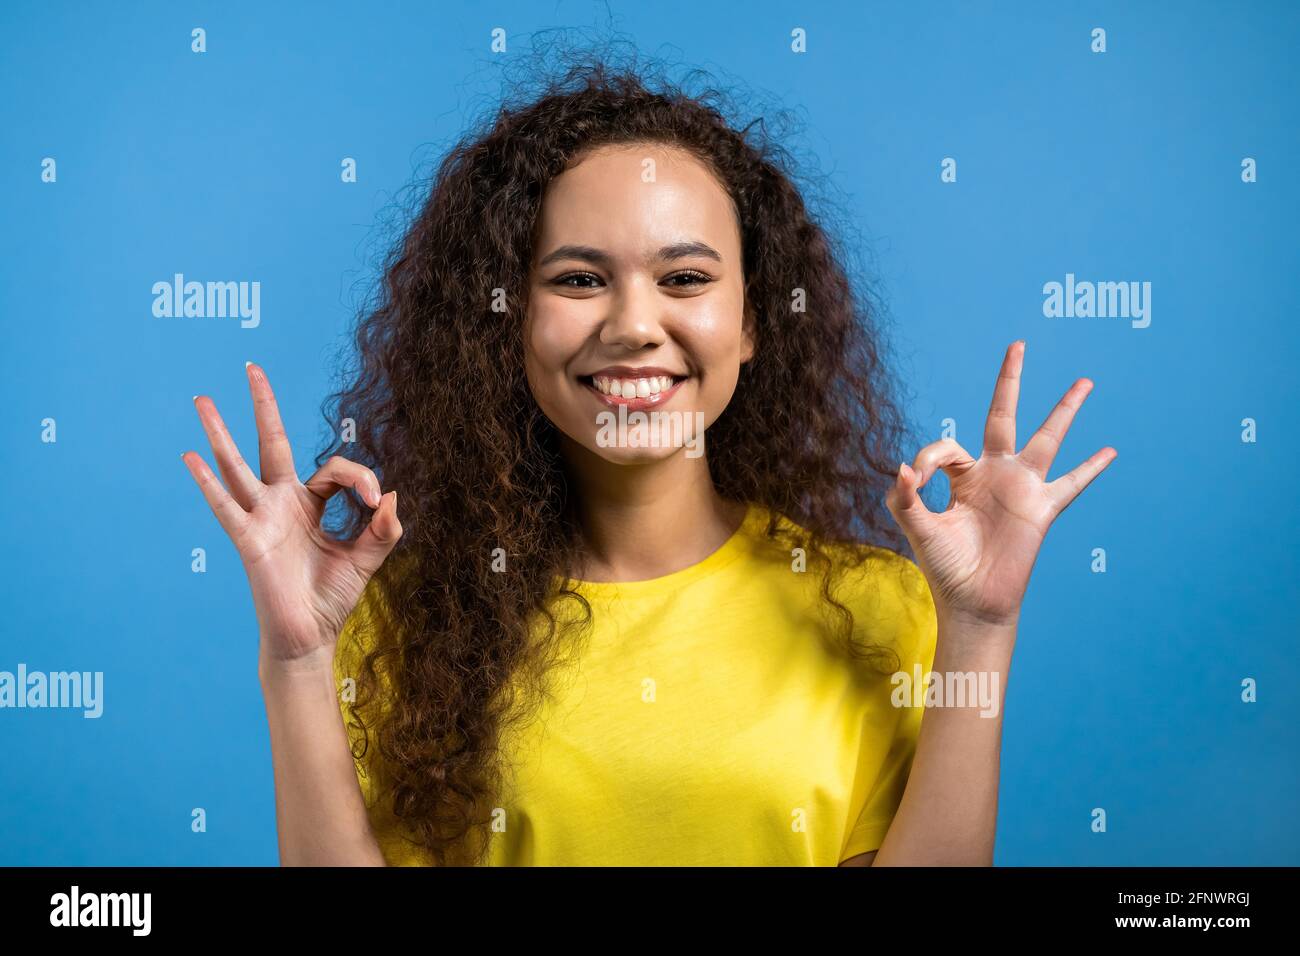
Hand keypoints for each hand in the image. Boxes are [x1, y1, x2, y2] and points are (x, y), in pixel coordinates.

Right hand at [181, 362, 402, 664]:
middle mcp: (281, 504)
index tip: (374, 499)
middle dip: (263, 406)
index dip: (358, 476)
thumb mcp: (368, 558)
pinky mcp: (248, 540)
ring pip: (238, 466)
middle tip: (252, 368)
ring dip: (220, 433)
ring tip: (202, 399)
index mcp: (310, 505)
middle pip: (270, 444)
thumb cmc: (332, 597)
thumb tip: (390, 495)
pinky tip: (189, 457)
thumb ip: (384, 529)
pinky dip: (208, 483)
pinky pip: (226, 506)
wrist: (310, 636)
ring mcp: (261, 519)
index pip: (333, 469)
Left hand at [885, 340, 1115, 628]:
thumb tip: (901, 467)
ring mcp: (1021, 488)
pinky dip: (1090, 469)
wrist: (971, 601)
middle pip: (1003, 415)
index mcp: (962, 476)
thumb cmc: (943, 566)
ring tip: (1085, 381)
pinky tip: (1110, 451)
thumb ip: (904, 498)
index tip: (915, 479)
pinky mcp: (1042, 509)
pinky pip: (1071, 484)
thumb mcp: (916, 528)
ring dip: (1065, 409)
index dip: (929, 458)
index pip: (948, 446)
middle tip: (1017, 344)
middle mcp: (994, 474)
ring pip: (1047, 438)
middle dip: (1010, 381)